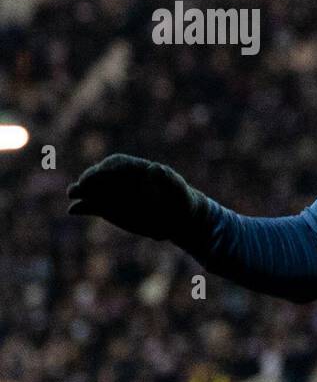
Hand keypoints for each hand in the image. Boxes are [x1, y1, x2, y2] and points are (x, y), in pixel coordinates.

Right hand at [68, 154, 208, 244]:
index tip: (102, 172)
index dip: (108, 168)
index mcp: (136, 169)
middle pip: (100, 174)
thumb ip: (168, 178)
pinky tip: (73, 210)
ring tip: (73, 194)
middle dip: (91, 178)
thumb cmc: (180, 199)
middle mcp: (120, 179)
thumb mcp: (178, 189)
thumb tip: (155, 167)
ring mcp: (112, 193)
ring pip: (92, 189)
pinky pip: (91, 206)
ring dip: (80, 190)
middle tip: (83, 184)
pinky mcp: (106, 208)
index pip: (117, 163)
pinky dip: (82, 207)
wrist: (176, 218)